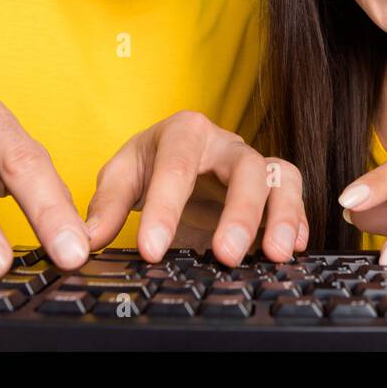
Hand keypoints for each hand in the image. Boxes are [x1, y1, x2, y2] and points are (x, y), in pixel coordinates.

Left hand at [84, 110, 308, 265]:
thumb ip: (106, 206)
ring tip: (276, 255)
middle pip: (244, 166)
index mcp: (184, 132)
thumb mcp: (122, 178)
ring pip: (280, 176)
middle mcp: (225, 142)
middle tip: (225, 255)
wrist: (173, 156)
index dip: (165, 209)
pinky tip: (295, 248)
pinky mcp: (272, 183)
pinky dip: (299, 218)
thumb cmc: (148, 165)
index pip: (176, 167)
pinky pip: (294, 192)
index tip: (151, 250)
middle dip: (238, 212)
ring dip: (281, 215)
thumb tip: (87, 239)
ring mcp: (253, 161)